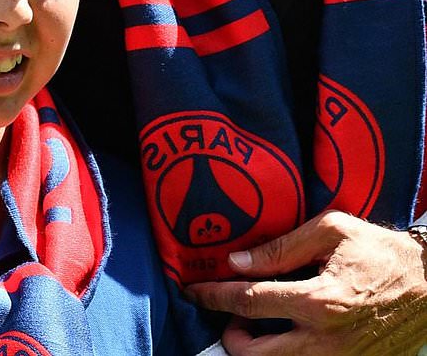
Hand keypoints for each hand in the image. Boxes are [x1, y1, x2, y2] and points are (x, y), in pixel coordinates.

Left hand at [185, 210, 426, 354]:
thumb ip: (280, 248)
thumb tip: (236, 262)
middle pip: (254, 353)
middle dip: (231, 335)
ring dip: (259, 349)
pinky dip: (289, 351)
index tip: (193, 290)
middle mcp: (327, 339)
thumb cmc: (382, 252)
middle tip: (233, 315)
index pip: (248, 301)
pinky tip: (290, 332)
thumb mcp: (332, 232)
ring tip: (261, 325)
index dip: (213, 295)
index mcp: (319, 301)